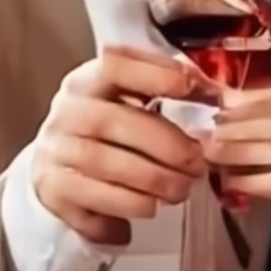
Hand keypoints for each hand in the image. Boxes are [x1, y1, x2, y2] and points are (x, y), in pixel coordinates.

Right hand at [34, 45, 214, 245]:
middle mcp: (67, 112)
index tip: (192, 87)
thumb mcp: (129, 103)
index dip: (155, 73)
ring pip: (107, 163)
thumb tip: (215, 93)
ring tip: (183, 187)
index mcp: (87, 81)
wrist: (61, 172)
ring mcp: (56, 150)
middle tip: (198, 160)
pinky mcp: (55, 189)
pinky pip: (98, 196)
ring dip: (155, 178)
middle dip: (165, 143)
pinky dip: (133, 203)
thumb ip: (166, 91)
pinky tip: (154, 204)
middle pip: (113, 120)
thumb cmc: (108, 134)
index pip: (115, 65)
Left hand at [204, 85, 270, 260]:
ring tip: (204, 154)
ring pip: (258, 150)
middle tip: (197, 132)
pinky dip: (239, 181)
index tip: (212, 106)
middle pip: (262, 124)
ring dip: (226, 154)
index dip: (239, 103)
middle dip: (227, 129)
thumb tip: (226, 102)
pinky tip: (224, 181)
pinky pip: (261, 180)